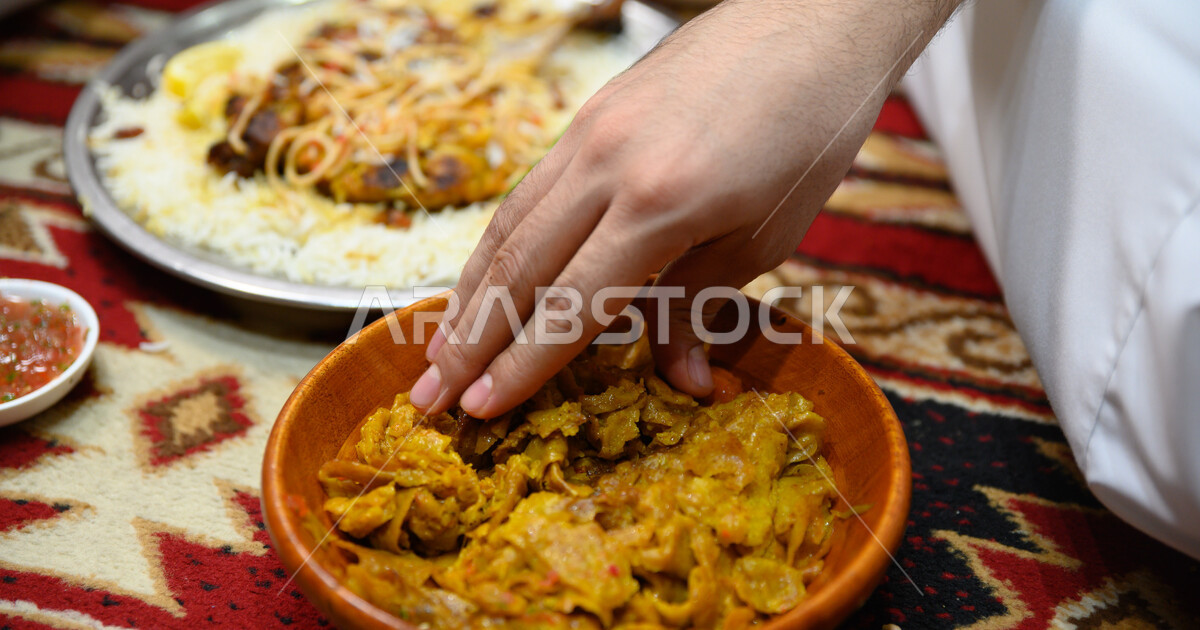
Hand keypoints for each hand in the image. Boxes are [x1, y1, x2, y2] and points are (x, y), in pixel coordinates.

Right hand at [411, 0, 959, 416]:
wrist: (811, 24)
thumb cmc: (808, 137)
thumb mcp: (765, 236)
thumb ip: (700, 306)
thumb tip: (680, 382)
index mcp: (660, 205)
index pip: (570, 304)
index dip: (521, 365)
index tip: (480, 412)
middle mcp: (607, 166)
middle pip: (518, 267)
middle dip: (468, 341)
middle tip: (427, 399)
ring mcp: (590, 132)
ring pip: (508, 225)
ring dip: (467, 294)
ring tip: (436, 351)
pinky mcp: (589, 114)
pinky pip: (528, 190)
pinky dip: (498, 243)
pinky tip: (484, 278)